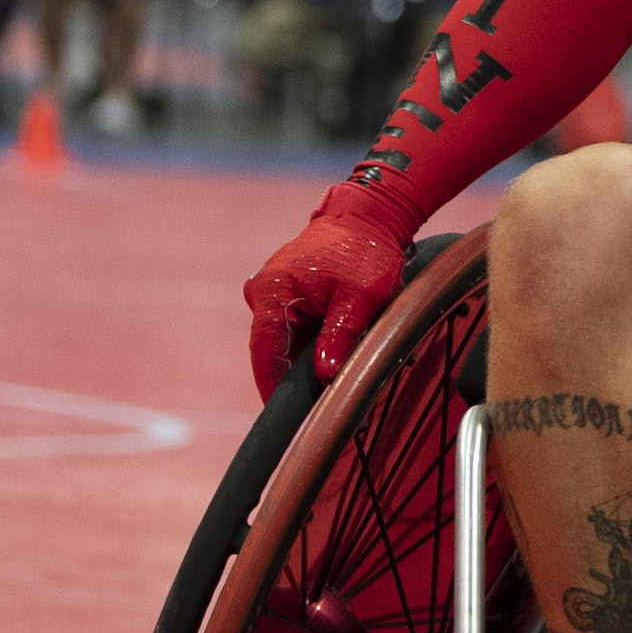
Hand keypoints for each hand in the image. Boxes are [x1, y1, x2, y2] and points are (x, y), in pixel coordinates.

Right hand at [245, 188, 416, 391]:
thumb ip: (340, 336)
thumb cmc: (367, 251)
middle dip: (297, 375)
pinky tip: (331, 353)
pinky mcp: (284, 293)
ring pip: (285, 341)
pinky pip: (292, 328)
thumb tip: (324, 376)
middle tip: (321, 403)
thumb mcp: (361, 298)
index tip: (286, 417)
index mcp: (273, 292)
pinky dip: (309, 343)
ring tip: (332, 377)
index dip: (274, 387)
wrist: (368, 216)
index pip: (266, 353)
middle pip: (274, 350)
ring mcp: (272, 292)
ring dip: (305, 359)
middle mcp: (264, 293)